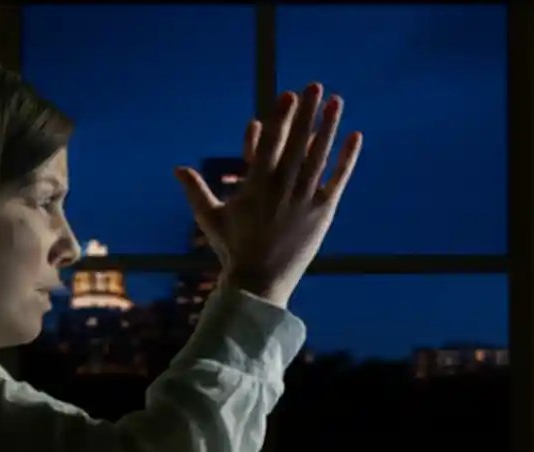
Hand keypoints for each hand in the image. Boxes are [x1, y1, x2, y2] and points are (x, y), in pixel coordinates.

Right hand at [174, 82, 362, 307]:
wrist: (259, 283)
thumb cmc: (232, 250)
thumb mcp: (210, 218)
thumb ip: (196, 190)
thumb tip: (178, 168)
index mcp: (257, 184)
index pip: (272, 142)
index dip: (281, 116)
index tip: (289, 94)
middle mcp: (283, 187)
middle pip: (297, 140)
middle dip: (306, 111)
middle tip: (315, 85)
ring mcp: (304, 199)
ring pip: (319, 155)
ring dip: (328, 126)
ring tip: (336, 101)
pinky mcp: (322, 213)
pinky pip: (337, 180)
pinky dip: (346, 158)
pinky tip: (355, 136)